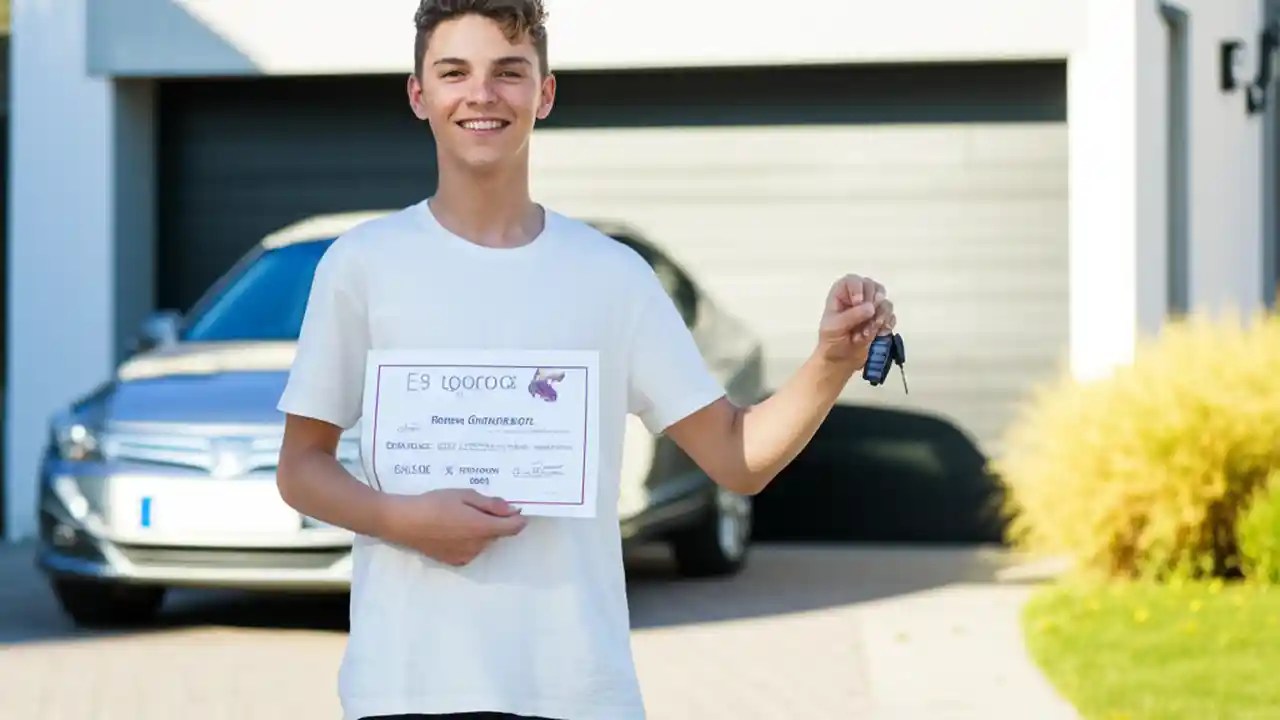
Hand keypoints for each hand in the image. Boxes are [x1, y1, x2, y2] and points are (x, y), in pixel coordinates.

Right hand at [382, 488, 528, 565]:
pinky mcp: (455, 561)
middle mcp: (478, 546)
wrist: (404, 522)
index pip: (513, 528)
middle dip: (495, 521)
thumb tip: (513, 510)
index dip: (518, 518)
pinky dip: (470, 541)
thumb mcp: (464, 495)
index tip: (515, 509)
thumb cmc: (434, 503)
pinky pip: (472, 550)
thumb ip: (491, 504)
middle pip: (498, 534)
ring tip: (459, 517)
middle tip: (477, 506)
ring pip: (485, 542)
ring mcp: (466, 555)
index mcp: (482, 527)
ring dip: (482, 531)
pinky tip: (453, 530)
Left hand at [816, 274, 895, 368]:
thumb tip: (871, 307)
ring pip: (884, 301)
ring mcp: (871, 308)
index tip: (858, 303)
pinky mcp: (880, 320)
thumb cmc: (832, 342)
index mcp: (841, 294)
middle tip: (868, 318)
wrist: (840, 362)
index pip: (853, 280)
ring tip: (869, 332)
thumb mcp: (835, 328)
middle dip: (872, 304)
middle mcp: (857, 297)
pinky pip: (891, 316)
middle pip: (873, 286)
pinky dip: (887, 324)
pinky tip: (879, 334)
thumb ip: (852, 316)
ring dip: (880, 317)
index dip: (858, 289)